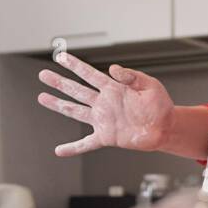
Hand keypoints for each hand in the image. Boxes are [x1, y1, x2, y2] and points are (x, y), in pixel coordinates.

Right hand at [36, 51, 175, 155]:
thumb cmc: (160, 105)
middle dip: (59, 82)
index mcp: (113, 88)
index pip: (89, 74)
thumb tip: (113, 68)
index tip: (61, 56)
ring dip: (58, 105)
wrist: (165, 127)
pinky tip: (60, 151)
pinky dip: (73, 148)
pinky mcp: (106, 136)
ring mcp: (103, 119)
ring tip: (42, 98)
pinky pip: (86, 143)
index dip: (75, 65)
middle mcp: (104, 103)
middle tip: (43, 75)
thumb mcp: (149, 85)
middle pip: (76, 90)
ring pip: (75, 111)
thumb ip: (131, 76)